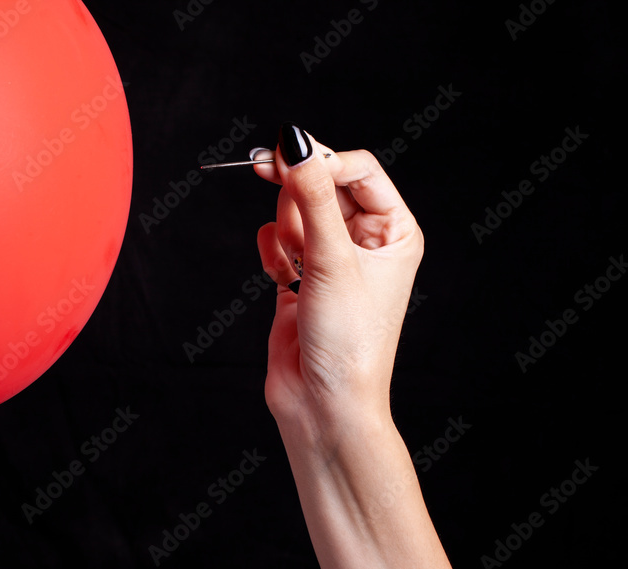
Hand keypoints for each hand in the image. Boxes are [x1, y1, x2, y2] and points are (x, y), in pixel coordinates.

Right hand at [254, 123, 423, 441]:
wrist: (323, 405)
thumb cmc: (348, 342)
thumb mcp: (332, 260)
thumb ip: (311, 196)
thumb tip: (294, 141)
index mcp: (394, 231)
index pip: (357, 169)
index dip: (320, 160)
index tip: (283, 159)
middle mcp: (366, 242)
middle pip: (322, 185)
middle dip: (296, 191)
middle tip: (262, 169)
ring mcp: (331, 260)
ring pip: (296, 212)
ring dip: (284, 229)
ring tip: (292, 262)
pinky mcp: (299, 278)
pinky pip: (277, 241)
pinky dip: (272, 253)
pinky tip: (280, 278)